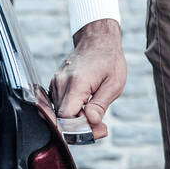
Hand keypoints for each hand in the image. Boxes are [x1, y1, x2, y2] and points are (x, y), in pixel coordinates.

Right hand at [49, 18, 126, 141]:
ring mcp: (56, 83)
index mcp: (76, 83)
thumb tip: (91, 121)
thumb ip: (100, 105)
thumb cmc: (108, 59)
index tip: (98, 128)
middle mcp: (61, 83)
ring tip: (95, 113)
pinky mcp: (55, 83)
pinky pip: (60, 104)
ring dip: (76, 118)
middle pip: (62, 118)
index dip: (80, 129)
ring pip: (60, 112)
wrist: (97, 39)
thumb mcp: (113, 84)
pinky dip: (72, 110)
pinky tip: (86, 106)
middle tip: (101, 126)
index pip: (67, 117)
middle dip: (81, 126)